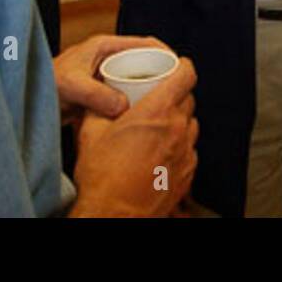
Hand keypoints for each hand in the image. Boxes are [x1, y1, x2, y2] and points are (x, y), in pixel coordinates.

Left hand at [53, 33, 169, 123]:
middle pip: (143, 61)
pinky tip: (139, 113)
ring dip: (146, 89)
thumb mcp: (73, 86)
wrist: (26, 99)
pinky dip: (134, 100)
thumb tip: (123, 105)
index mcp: (103, 46)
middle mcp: (106, 58)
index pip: (144, 42)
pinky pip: (124, 93)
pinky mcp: (99, 91)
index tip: (178, 67)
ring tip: (160, 103)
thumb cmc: (44, 83)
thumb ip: (98, 94)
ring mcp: (103, 75)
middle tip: (173, 90)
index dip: (164, 52)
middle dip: (159, 73)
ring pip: (135, 79)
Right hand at [69, 58, 199, 217]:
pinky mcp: (187, 174)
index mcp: (158, 112)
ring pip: (191, 125)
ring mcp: (186, 153)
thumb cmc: (103, 177)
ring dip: (179, 121)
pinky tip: (161, 152)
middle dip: (176, 95)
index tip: (175, 66)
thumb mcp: (91, 131)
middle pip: (189, 99)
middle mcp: (178, 129)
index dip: (182, 66)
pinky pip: (189, 151)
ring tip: (158, 127)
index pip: (186, 75)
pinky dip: (179, 146)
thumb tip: (100, 98)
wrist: (114, 214)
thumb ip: (99, 107)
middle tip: (157, 99)